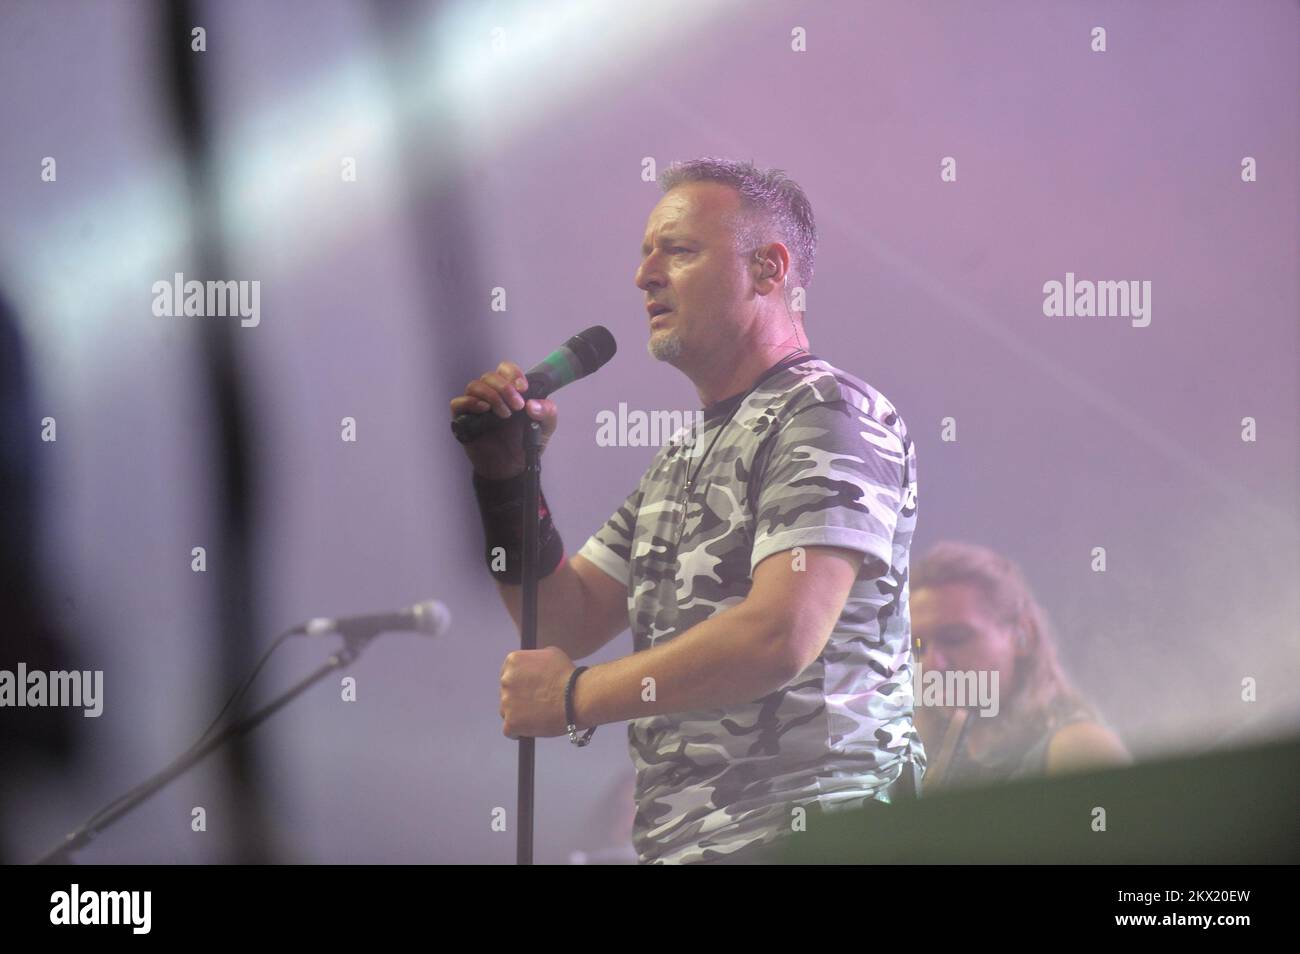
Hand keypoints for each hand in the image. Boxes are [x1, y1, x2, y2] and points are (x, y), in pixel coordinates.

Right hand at [449, 360, 557, 477]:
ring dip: (492, 396)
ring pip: (475, 385)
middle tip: (517, 406)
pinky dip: (470, 403)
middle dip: (505, 388)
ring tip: (505, 414)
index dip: (513, 374)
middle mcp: (491, 394)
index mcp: (509, 391)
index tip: (523, 388)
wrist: (511, 468)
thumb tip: (533, 404)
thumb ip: (547, 412)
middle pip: (490, 376)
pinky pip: (458, 403)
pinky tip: (484, 410)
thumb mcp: (545, 428)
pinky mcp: (463, 419)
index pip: (505, 369)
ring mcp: (476, 406)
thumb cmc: (524, 444)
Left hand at [499, 646, 577, 738]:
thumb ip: (534, 659)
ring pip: (507, 711)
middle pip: (506, 692)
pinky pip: (509, 730)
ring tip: (538, 715)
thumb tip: (532, 666)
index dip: (521, 683)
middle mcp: (505, 680)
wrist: (578, 697)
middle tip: (537, 702)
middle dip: (519, 698)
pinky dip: (519, 731)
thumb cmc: (568, 676)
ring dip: (518, 714)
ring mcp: (506, 702)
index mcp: (513, 662)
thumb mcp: (550, 654)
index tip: (530, 689)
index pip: (508, 673)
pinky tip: (532, 728)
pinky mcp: (511, 723)